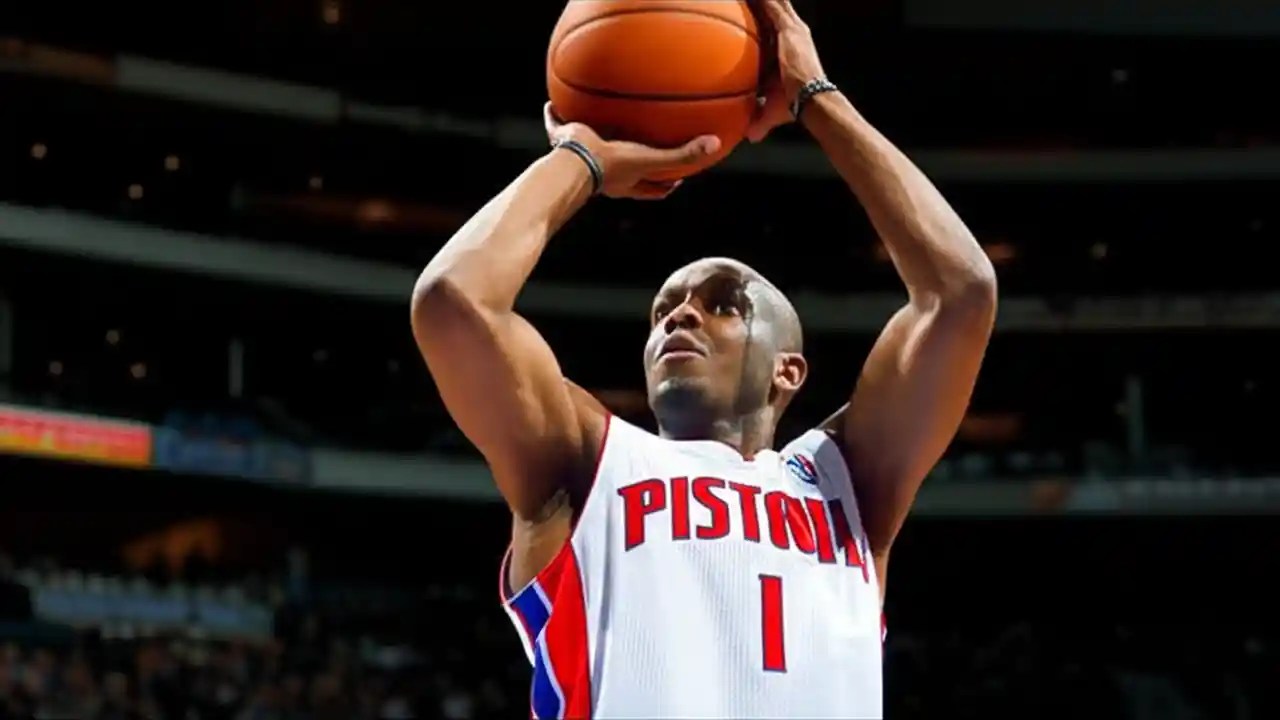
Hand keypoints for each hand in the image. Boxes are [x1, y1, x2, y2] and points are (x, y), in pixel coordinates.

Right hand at [543, 103, 720, 199]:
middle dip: (633, 163)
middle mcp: (606, 174)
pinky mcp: (563, 145)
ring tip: (597, 122)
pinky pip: (557, 128)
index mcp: (627, 181)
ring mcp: (583, 161)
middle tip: (643, 149)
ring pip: (589, 150)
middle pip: (624, 173)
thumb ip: (684, 154)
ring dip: (594, 140)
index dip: (664, 184)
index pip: (651, 188)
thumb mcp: (653, 160)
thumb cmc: (615, 165)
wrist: (578, 163)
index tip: (677, 178)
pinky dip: (554, 117)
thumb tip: (715, 144)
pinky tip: (551, 104)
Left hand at [747, 0, 826, 142]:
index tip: (750, 12)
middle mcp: (795, 33)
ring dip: (762, 1)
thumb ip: (758, 119)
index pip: (775, 25)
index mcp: (791, 46)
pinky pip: (772, 6)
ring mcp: (792, 29)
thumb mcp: (771, 109)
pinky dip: (762, 1)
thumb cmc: (795, 105)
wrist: (811, 99)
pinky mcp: (788, 28)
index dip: (764, 16)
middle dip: (763, 5)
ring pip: (775, 4)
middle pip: (776, 8)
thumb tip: (749, 136)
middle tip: (747, 2)